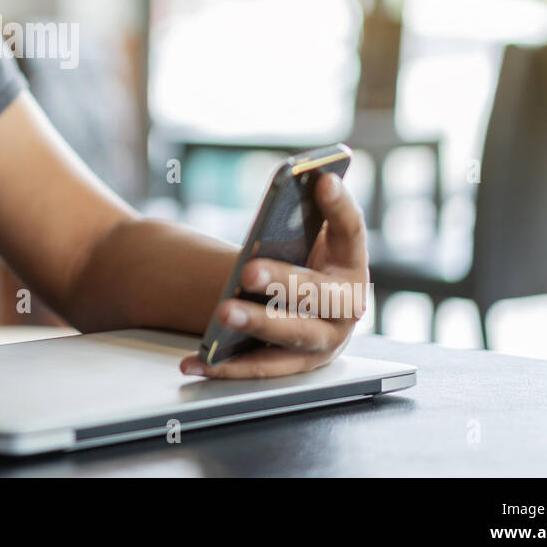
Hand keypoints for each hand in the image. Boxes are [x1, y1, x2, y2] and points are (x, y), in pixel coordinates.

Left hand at [180, 171, 369, 378]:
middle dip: (283, 281)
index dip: (340, 205)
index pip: (351, 231)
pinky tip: (195, 360)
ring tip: (223, 312)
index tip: (323, 179)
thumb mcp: (308, 236)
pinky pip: (260, 368)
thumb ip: (305, 212)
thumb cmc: (304, 263)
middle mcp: (347, 307)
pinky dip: (226, 366)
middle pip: (318, 293)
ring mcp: (324, 341)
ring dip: (256, 324)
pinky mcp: (297, 367)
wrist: (308, 312)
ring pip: (292, 334)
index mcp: (352, 264)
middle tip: (248, 270)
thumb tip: (301, 178)